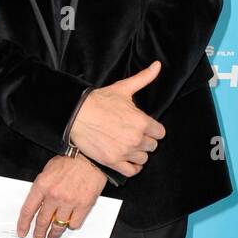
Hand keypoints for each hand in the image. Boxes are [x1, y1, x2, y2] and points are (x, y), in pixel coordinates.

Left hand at [17, 153, 107, 237]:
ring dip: (54, 234)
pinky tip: (70, 223)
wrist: (90, 157)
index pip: (28, 210)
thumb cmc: (70, 161)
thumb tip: (38, 203)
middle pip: (42, 221)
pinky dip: (71, 225)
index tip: (22, 232)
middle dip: (39, 233)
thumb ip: (42, 187)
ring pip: (58, 225)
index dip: (24, 224)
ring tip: (52, 237)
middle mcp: (54, 195)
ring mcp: (69, 202)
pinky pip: (75, 223)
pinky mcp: (84, 205)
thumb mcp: (48, 170)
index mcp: (42, 186)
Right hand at [68, 60, 165, 176]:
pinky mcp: (113, 162)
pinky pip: (131, 171)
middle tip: (134, 136)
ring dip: (138, 154)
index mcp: (142, 122)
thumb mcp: (123, 88)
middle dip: (145, 141)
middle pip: (152, 147)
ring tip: (129, 147)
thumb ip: (143, 79)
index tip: (145, 128)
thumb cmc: (99, 101)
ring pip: (143, 159)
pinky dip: (132, 168)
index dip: (153, 130)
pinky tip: (128, 160)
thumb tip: (157, 66)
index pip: (160, 133)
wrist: (76, 115)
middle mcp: (136, 139)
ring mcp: (124, 152)